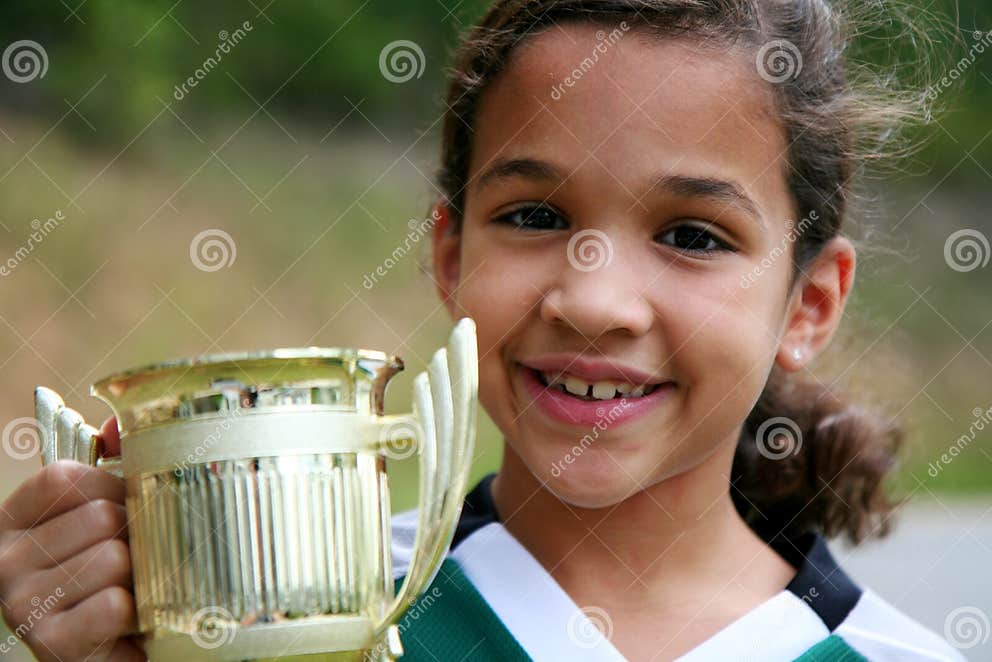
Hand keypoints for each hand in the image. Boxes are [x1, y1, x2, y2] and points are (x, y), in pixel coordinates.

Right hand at [0, 416, 144, 660]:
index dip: (111, 487)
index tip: (124, 508)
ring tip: (131, 590)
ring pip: (114, 558)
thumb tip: (115, 421)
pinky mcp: (49, 642)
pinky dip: (136, 610)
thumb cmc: (107, 577)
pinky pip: (116, 603)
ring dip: (140, 575)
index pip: (65, 477)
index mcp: (13, 522)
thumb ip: (111, 463)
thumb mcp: (101, 517)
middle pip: (100, 518)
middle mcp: (5, 560)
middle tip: (135, 559)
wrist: (108, 650)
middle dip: (135, 536)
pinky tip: (128, 619)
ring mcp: (21, 603)